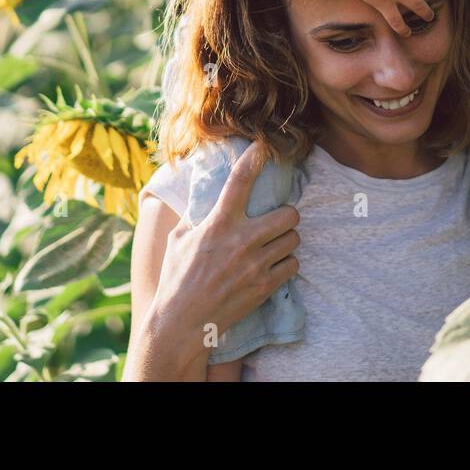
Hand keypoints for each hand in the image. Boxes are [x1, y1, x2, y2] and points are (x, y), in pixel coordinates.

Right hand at [149, 141, 300, 357]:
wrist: (182, 324)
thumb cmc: (176, 279)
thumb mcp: (179, 239)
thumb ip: (195, 216)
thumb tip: (200, 193)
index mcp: (218, 224)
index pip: (239, 182)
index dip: (253, 159)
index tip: (262, 145)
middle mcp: (241, 241)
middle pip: (289, 214)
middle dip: (286, 215)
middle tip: (276, 220)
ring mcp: (256, 265)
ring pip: (293, 239)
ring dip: (286, 240)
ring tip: (274, 245)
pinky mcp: (265, 287)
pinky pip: (292, 265)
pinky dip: (286, 264)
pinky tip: (273, 266)